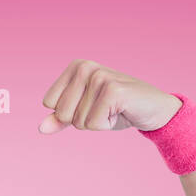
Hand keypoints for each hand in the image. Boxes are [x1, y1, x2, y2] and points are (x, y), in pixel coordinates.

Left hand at [38, 60, 181, 133]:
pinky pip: (93, 123)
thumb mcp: (84, 113)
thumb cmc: (117, 109)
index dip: (70, 113)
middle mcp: (86, 67)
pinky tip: (121, 112)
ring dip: (98, 122)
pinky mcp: (113, 90)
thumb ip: (60, 118)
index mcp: (76, 67)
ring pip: (78, 120)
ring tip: (114, 110)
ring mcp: (100, 77)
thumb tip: (41, 128)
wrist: (154, 109)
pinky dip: (108, 125)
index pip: (50, 104)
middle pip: (62, 113)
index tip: (91, 105)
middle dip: (83, 120)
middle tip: (104, 109)